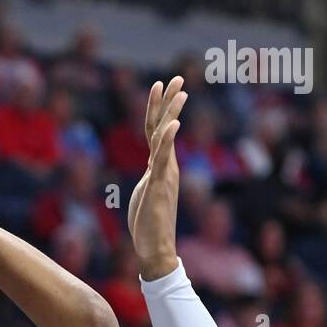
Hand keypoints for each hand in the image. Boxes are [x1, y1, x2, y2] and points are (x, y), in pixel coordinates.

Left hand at [127, 76, 187, 278]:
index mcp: (161, 166)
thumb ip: (151, 178)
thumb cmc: (149, 225)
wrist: (155, 249)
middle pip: (165, 127)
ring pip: (165, 138)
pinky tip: (172, 124)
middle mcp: (165, 167)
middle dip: (170, 102)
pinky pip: (163, 159)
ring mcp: (163, 175)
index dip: (159, 109)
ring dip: (171, 113)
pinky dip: (167, 140)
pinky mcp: (159, 185)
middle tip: (178, 77)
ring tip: (179, 90)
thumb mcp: (148, 192)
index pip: (158, 131)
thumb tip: (152, 171)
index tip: (163, 86)